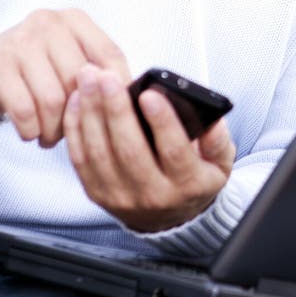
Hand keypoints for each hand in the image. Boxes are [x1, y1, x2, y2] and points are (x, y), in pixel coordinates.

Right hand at [0, 10, 129, 146]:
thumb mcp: (67, 55)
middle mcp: (49, 24)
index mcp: (74, 20)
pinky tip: (31, 130)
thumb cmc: (33, 66)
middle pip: (81, 82)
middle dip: (79, 115)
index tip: (119, 111)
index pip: (109, 53)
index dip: (117, 87)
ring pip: (54, 100)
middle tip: (72, 130)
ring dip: (54, 129)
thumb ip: (95, 67)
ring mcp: (21, 43)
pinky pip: (26, 111)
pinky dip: (31, 130)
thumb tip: (129, 95)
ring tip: (50, 135)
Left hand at [63, 65, 235, 231]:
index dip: (162, 121)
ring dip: (92, 112)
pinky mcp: (97, 193)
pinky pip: (80, 159)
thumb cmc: (193, 179)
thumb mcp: (219, 163)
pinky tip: (77, 101)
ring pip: (101, 152)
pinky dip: (76, 127)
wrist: (169, 219)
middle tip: (108, 77)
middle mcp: (152, 195)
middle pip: (130, 150)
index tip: (150, 93)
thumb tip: (211, 120)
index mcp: (187, 183)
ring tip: (89, 80)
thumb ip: (218, 140)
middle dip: (117, 109)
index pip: (174, 150)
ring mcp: (121, 196)